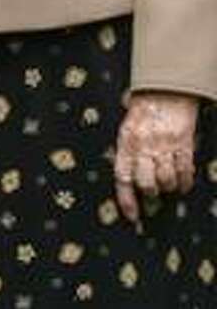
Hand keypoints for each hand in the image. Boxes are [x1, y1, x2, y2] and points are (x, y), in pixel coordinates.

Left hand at [114, 91, 201, 222]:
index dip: (127, 199)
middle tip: (154, 191)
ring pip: (167, 180)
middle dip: (151, 192)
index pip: (122, 177)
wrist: (164, 92)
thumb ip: (127, 153)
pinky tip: (183, 182)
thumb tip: (129, 181)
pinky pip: (185, 171)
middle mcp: (144, 146)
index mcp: (126, 143)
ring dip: (169, 187)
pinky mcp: (184, 144)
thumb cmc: (142, 113)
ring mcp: (165, 145)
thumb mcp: (126, 130)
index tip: (132, 216)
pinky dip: (185, 181)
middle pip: (147, 183)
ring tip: (168, 184)